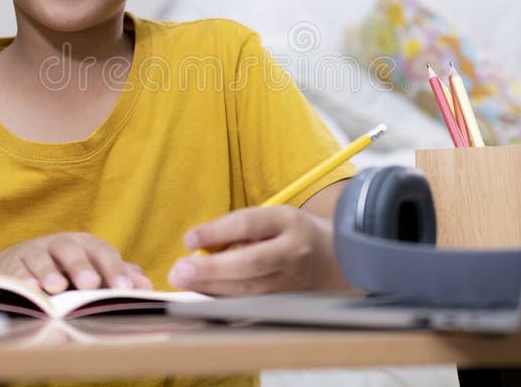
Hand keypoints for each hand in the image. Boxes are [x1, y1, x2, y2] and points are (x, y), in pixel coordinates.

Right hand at [0, 232, 152, 293]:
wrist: (20, 264)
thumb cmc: (67, 271)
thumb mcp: (93, 270)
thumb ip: (119, 276)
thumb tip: (147, 287)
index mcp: (86, 245)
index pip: (104, 254)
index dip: (115, 270)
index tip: (126, 289)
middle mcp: (61, 245)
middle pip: (73, 251)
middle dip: (82, 267)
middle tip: (91, 284)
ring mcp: (35, 252)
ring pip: (42, 258)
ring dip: (49, 272)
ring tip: (57, 287)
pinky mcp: (12, 264)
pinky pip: (16, 270)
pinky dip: (22, 279)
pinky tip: (28, 289)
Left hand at [166, 205, 346, 294]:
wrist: (341, 259)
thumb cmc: (295, 233)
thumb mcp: (274, 217)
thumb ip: (241, 229)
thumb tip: (200, 246)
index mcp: (289, 222)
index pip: (249, 224)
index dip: (216, 231)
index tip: (189, 239)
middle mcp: (294, 252)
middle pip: (249, 263)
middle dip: (210, 269)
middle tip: (178, 271)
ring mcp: (293, 281)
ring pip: (250, 289)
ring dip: (212, 288)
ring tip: (184, 282)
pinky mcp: (289, 302)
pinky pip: (253, 303)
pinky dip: (226, 300)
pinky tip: (204, 295)